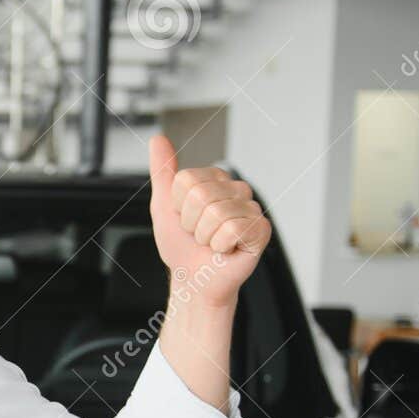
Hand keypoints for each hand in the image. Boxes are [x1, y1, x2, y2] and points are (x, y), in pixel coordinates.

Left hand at [147, 133, 271, 308]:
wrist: (193, 278)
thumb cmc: (182, 245)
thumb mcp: (163, 205)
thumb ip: (163, 172)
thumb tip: (157, 139)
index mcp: (214, 179)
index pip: (186, 180)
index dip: (178, 206)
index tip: (185, 219)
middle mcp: (236, 189)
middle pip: (200, 194)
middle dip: (191, 222)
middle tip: (199, 234)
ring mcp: (251, 208)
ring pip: (215, 212)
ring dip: (205, 236)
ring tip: (211, 242)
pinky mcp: (261, 229)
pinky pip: (232, 229)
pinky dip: (221, 245)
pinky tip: (226, 249)